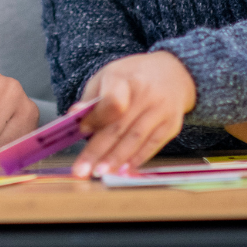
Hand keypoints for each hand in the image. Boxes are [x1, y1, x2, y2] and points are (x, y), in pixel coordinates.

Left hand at [71, 51, 195, 177]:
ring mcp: (161, 110)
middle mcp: (145, 94)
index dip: (97, 118)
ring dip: (116, 159)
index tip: (82, 131)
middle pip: (119, 126)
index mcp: (125, 77)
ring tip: (100, 173)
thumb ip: (91, 97)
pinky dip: (137, 159)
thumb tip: (74, 116)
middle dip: (99, 150)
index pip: (111, 102)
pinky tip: (123, 170)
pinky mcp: (171, 125)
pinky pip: (152, 145)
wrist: (172, 73)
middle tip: (83, 170)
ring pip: (135, 139)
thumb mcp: (108, 75)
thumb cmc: (132, 77)